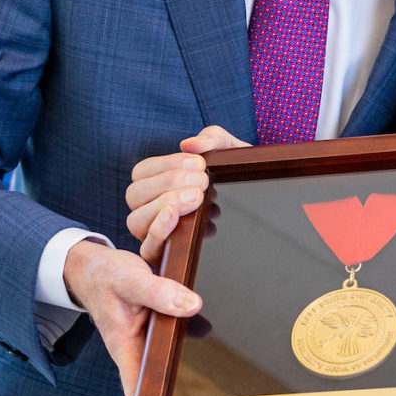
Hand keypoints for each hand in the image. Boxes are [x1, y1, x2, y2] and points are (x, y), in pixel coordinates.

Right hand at [64, 240, 202, 395]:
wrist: (90, 265)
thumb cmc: (104, 276)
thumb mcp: (131, 280)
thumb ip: (160, 293)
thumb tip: (193, 306)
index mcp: (124, 345)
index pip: (134, 388)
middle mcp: (133, 347)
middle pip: (154, 376)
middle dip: (168, 392)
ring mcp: (141, 337)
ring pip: (165, 353)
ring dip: (179, 354)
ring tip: (202, 357)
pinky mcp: (149, 324)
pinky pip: (170, 331)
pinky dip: (184, 328)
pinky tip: (202, 327)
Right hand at [123, 127, 248, 263]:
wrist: (261, 206)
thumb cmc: (234, 179)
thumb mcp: (229, 152)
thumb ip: (212, 139)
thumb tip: (190, 144)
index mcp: (156, 183)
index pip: (141, 172)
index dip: (166, 165)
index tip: (199, 163)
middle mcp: (150, 208)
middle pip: (134, 194)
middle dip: (168, 183)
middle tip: (203, 181)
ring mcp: (155, 232)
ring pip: (136, 220)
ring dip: (164, 204)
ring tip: (197, 197)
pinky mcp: (166, 255)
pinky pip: (148, 249)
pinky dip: (159, 232)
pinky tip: (180, 218)